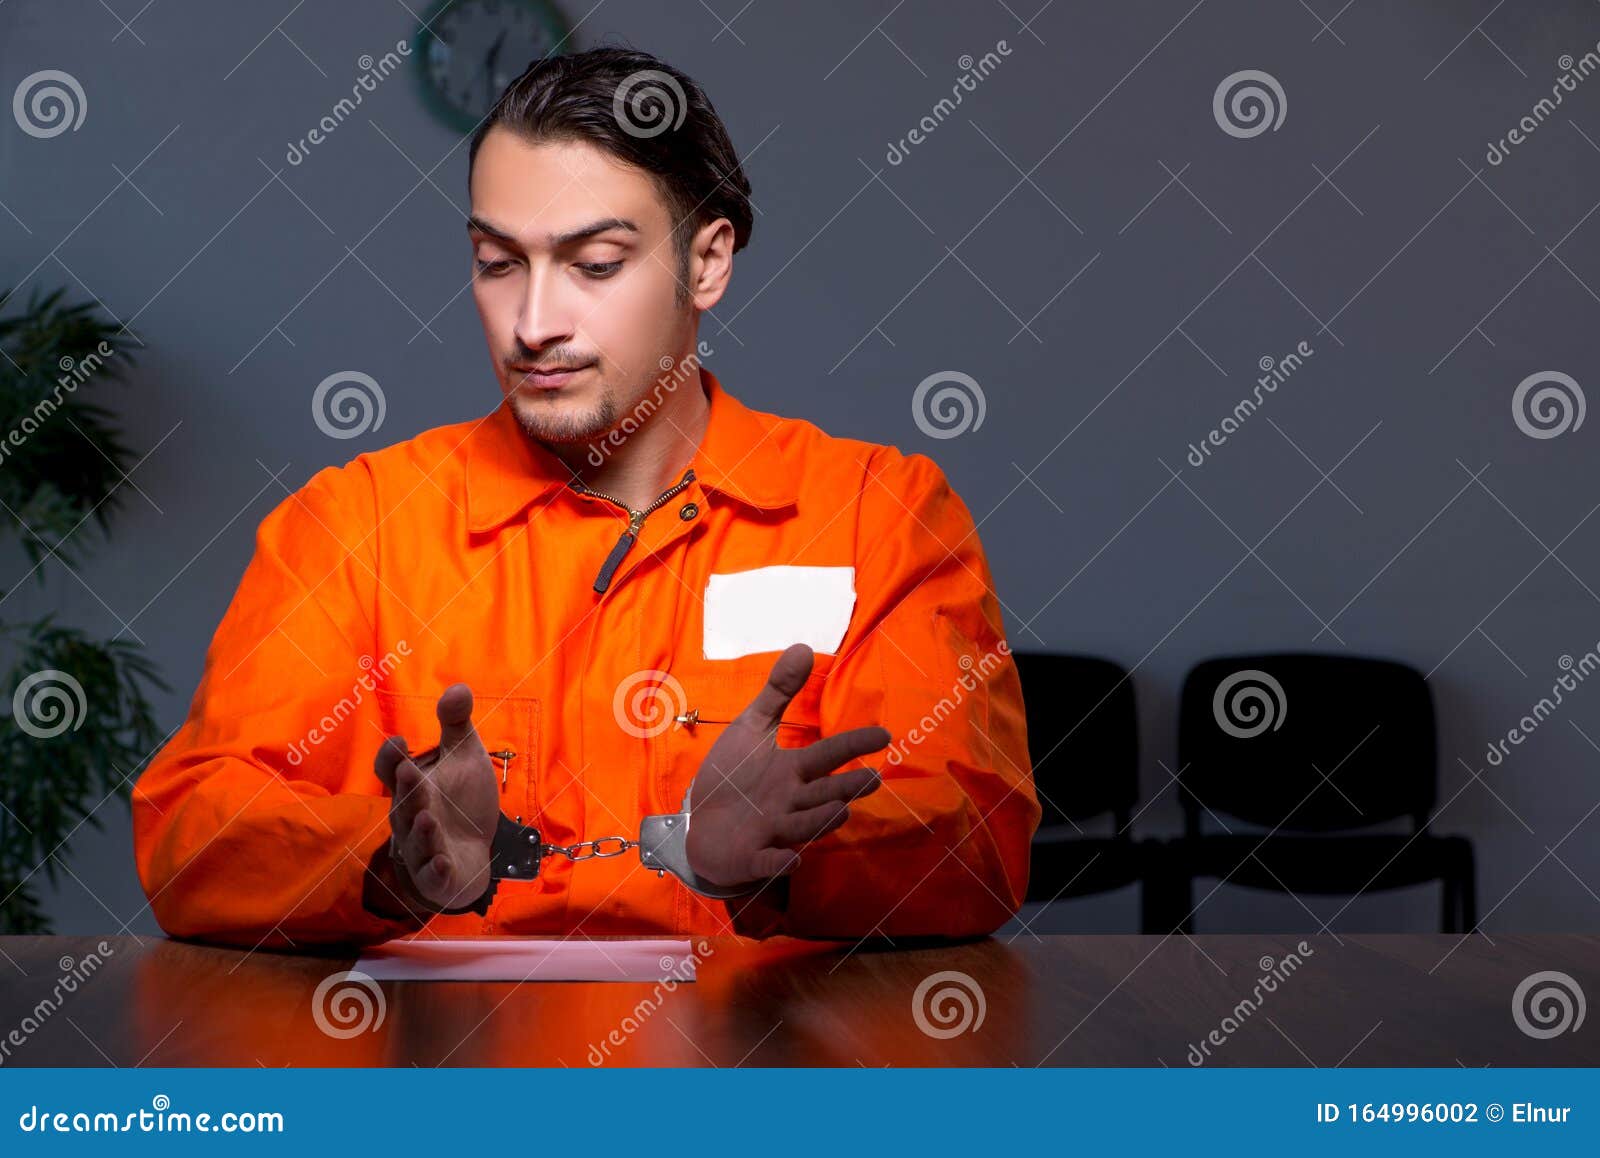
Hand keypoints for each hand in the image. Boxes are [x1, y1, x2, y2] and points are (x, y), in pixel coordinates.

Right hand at [372, 684, 498, 911]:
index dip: (392, 758)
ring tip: (427, 819)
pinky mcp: (438, 875)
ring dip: (419, 831)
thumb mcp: (464, 756)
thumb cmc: (461, 799)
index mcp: (413, 786)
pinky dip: (436, 870)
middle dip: (407, 790)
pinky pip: (433, 875)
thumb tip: (458, 687)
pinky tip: (442, 862)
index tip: (402, 740)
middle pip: (402, 804)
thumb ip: (456, 724)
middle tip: (411, 772)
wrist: (474, 849)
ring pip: (415, 840)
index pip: (392, 771)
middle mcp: (411, 817)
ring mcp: (423, 849)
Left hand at [684, 643, 888, 889]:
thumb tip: (804, 647)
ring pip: (803, 827)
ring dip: (819, 821)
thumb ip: (779, 692)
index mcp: (793, 770)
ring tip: (840, 811)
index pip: (829, 754)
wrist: (701, 824)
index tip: (884, 734)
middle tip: (872, 780)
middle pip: (824, 794)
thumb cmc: (734, 776)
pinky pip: (768, 862)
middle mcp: (791, 802)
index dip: (855, 745)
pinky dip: (778, 863)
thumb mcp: (752, 728)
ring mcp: (774, 831)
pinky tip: (789, 861)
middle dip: (847, 789)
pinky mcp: (753, 857)